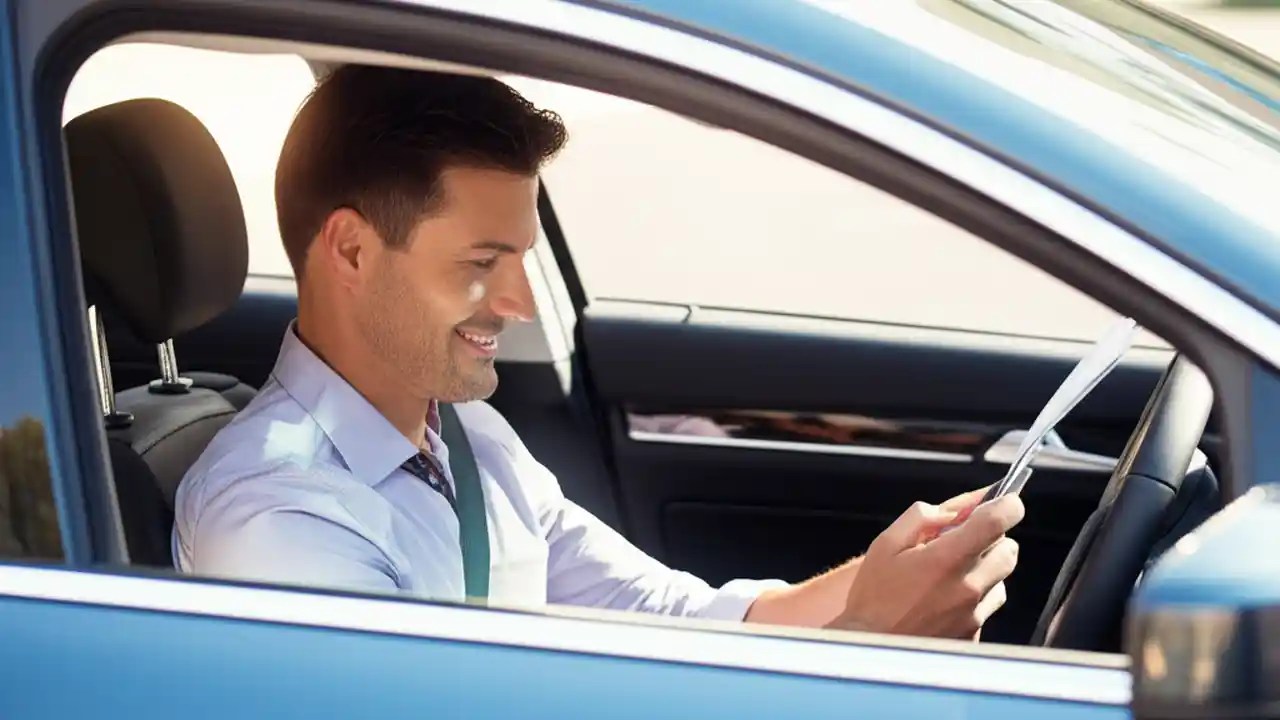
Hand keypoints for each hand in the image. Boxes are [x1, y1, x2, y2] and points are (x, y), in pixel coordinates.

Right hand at [830, 493, 1023, 638]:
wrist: (869, 646)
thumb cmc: (874, 595)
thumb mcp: (887, 543)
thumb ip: (923, 517)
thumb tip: (956, 508)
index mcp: (946, 559)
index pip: (998, 521)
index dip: (1007, 505)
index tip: (1004, 502)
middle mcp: (968, 587)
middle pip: (1009, 550)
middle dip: (991, 541)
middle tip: (961, 545)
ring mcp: (974, 615)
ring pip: (1000, 580)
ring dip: (984, 572)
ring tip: (948, 579)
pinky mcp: (974, 635)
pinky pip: (987, 608)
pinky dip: (974, 600)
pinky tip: (944, 603)